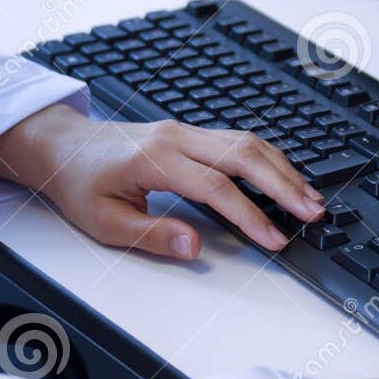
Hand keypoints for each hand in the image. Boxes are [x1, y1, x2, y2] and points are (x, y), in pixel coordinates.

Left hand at [0, 103, 324, 259]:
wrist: (64, 147)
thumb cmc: (81, 185)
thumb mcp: (104, 223)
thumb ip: (152, 235)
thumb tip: (195, 247)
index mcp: (156, 160)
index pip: (216, 188)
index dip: (251, 215)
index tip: (275, 238)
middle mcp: (177, 137)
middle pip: (244, 155)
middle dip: (284, 184)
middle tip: (313, 211)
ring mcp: (186, 130)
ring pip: (247, 142)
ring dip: (282, 169)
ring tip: (309, 197)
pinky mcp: (191, 133)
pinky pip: (238, 140)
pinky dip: (267, 158)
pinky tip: (284, 176)